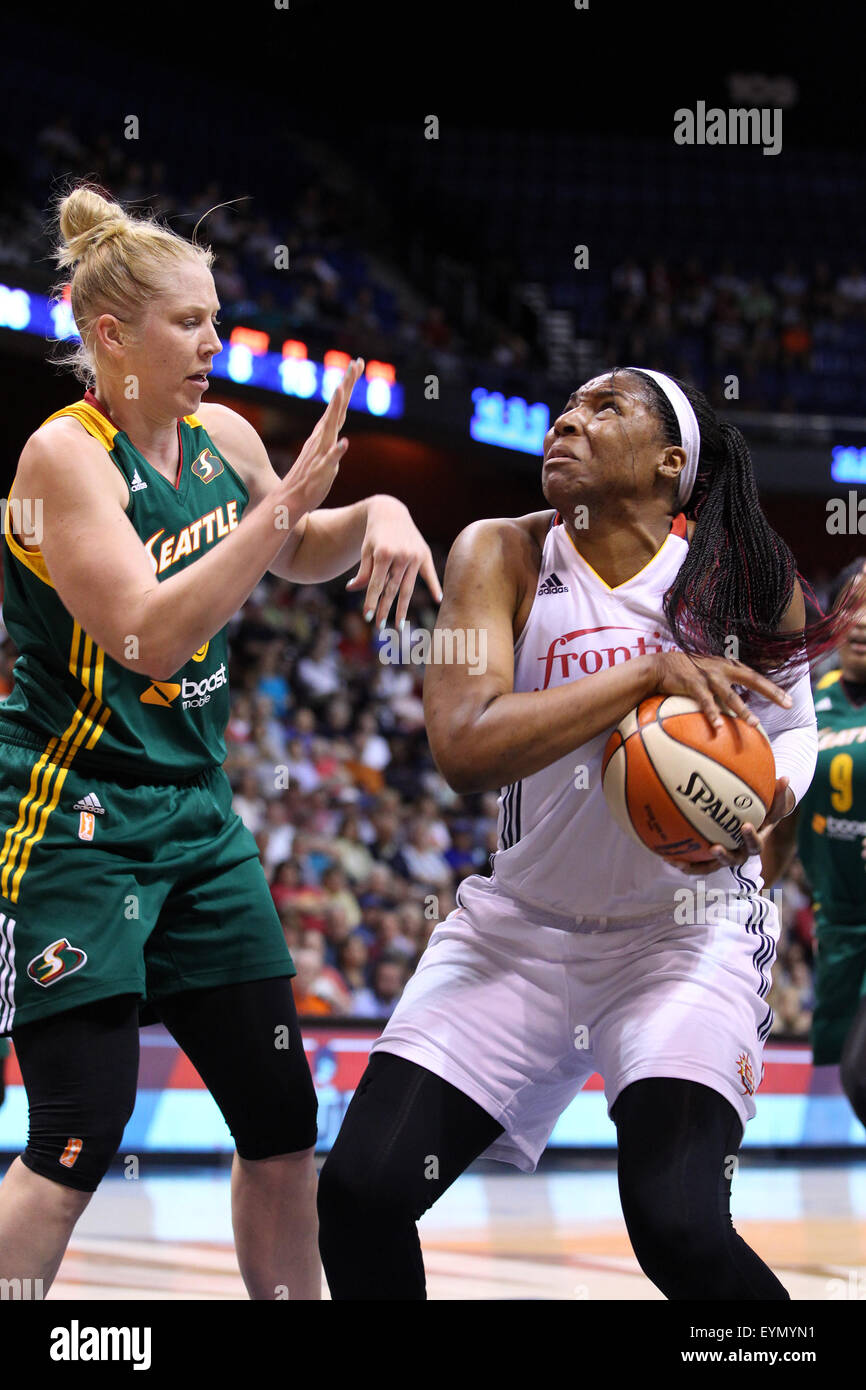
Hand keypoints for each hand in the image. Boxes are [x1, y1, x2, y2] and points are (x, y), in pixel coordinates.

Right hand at [280, 358, 364, 518]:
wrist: (290, 501)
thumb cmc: (310, 481)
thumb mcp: (327, 460)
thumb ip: (333, 448)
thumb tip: (340, 442)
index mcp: (324, 434)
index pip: (339, 406)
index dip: (348, 385)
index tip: (357, 363)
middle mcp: (321, 439)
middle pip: (336, 408)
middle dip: (346, 385)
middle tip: (355, 363)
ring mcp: (320, 453)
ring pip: (329, 427)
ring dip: (335, 409)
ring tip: (340, 389)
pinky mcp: (320, 472)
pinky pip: (329, 460)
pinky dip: (336, 452)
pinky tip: (344, 443)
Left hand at [345, 496, 442, 626]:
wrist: (389, 512)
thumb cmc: (374, 535)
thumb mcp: (365, 551)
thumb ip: (362, 571)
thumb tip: (351, 589)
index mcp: (384, 554)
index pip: (377, 584)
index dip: (371, 601)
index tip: (367, 617)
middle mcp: (401, 556)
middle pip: (392, 589)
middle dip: (385, 609)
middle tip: (380, 627)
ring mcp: (414, 555)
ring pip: (407, 587)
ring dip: (402, 607)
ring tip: (399, 624)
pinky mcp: (424, 554)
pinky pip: (429, 574)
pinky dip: (434, 586)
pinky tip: (438, 600)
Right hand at [650, 652, 792, 728]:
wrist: (661, 665)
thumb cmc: (687, 672)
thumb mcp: (709, 673)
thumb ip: (725, 683)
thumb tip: (737, 705)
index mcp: (728, 667)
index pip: (756, 677)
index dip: (773, 688)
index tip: (788, 701)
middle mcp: (722, 669)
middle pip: (753, 680)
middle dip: (771, 692)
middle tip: (787, 704)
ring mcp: (709, 676)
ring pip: (731, 694)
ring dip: (743, 709)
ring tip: (755, 723)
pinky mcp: (693, 684)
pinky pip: (706, 701)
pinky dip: (712, 714)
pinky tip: (719, 726)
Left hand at [667, 776, 794, 875]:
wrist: (751, 821)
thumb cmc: (762, 810)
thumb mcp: (771, 802)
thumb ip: (779, 793)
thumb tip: (786, 778)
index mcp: (754, 843)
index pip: (756, 845)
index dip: (752, 838)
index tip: (745, 826)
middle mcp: (739, 854)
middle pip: (733, 861)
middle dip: (724, 856)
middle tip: (715, 848)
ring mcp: (722, 857)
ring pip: (709, 867)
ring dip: (695, 867)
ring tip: (678, 862)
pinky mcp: (708, 858)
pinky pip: (696, 863)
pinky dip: (683, 861)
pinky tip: (666, 855)